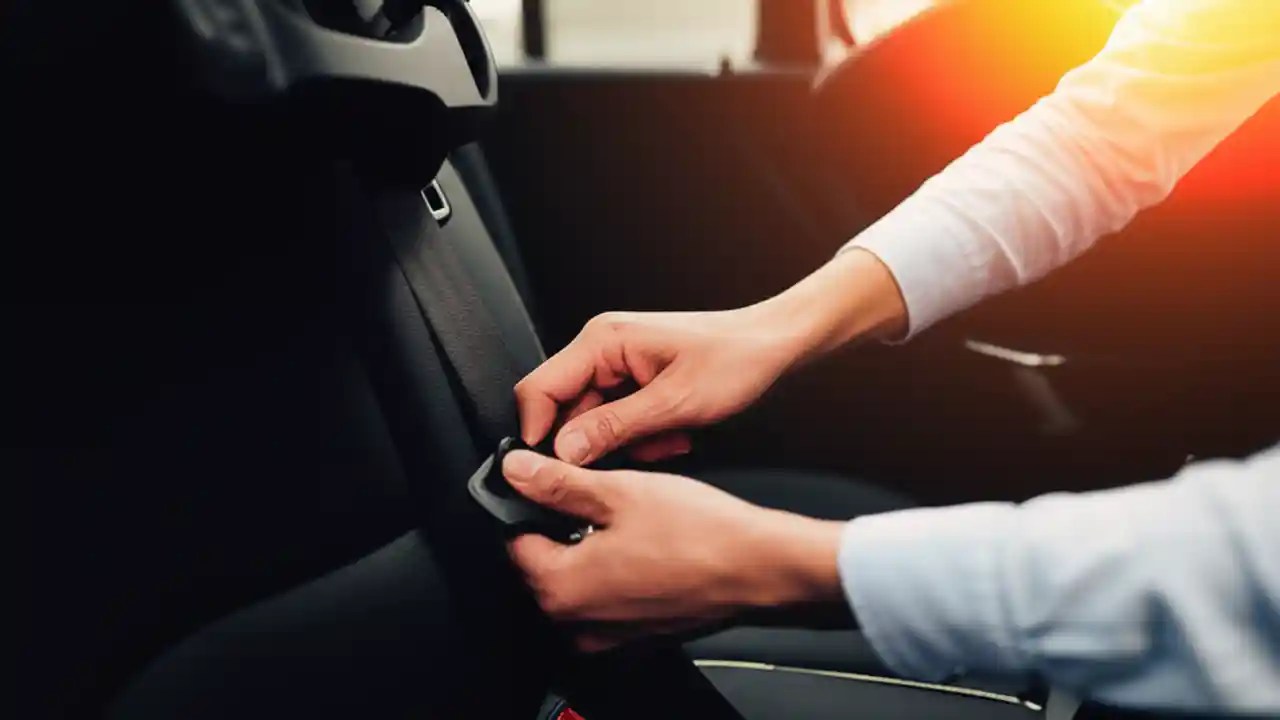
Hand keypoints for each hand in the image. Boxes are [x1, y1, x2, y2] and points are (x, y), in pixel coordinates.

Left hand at [503, 450, 844, 651]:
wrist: (758, 568)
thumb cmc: (699, 533)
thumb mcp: (618, 491)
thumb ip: (557, 483)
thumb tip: (515, 471)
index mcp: (560, 586)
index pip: (515, 540)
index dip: (532, 502)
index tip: (552, 482)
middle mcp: (577, 620)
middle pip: (543, 563)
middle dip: (561, 526)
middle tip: (601, 495)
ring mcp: (607, 632)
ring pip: (576, 580)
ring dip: (589, 548)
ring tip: (628, 517)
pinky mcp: (635, 633)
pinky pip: (606, 597)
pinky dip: (615, 571)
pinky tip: (645, 544)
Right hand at [514, 250, 907, 465]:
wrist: (773, 346)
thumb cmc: (735, 360)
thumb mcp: (674, 403)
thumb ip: (613, 427)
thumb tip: (563, 450)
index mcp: (602, 340)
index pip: (539, 388)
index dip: (539, 433)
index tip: (557, 469)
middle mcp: (602, 348)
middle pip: (563, 410)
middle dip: (597, 442)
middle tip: (638, 452)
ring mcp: (616, 365)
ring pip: (591, 421)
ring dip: (625, 442)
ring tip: (667, 439)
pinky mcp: (632, 381)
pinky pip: (615, 421)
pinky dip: (641, 437)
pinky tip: (672, 434)